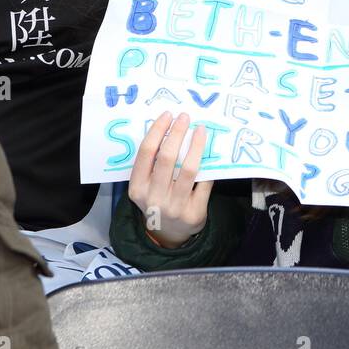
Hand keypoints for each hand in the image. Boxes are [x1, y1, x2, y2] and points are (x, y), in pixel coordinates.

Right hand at [127, 111, 213, 247]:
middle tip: (185, 117)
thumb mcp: (146, 186)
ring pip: (189, 169)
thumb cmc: (157, 200)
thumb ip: (153, 164)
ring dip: (196, 145)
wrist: (169, 233)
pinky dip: (207, 166)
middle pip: (167, 158)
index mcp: (138, 188)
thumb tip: (171, 128)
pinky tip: (210, 152)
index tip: (168, 115)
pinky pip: (204, 182)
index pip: (146, 153)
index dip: (157, 131)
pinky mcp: (194, 212)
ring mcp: (175, 207)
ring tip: (200, 130)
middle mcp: (154, 198)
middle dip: (177, 133)